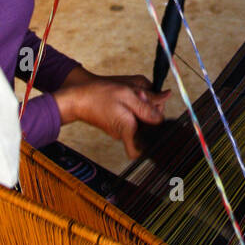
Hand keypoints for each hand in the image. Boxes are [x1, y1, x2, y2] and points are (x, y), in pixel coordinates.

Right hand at [54, 75, 169, 159]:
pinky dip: (134, 108)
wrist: (77, 98)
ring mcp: (120, 131)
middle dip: (151, 110)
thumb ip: (147, 103)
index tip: (156, 113)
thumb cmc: (98, 95)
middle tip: (141, 95)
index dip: (155, 132)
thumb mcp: (126, 94)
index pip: (144, 149)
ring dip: (142, 106)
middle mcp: (125, 134)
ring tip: (133, 95)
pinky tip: (127, 98)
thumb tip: (166, 100)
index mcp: (128, 128)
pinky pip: (132, 119)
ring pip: (141, 121)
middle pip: (148, 128)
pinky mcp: (117, 126)